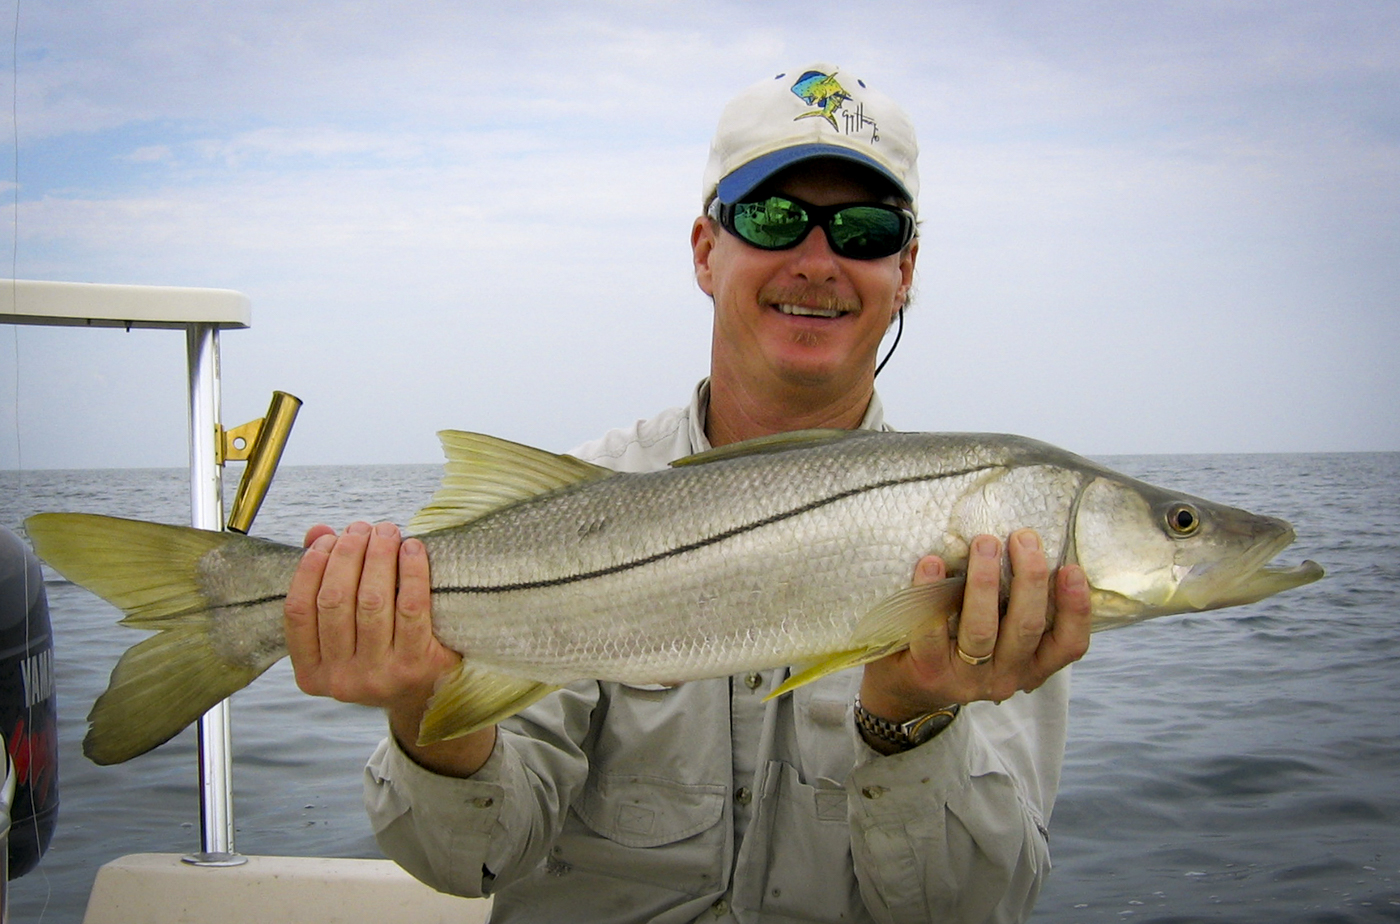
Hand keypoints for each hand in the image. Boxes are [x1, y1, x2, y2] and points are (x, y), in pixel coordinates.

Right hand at [284, 521, 491, 775]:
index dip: (310, 568)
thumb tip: (316, 533)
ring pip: (371, 601)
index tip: (327, 539)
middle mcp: (341, 680)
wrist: (428, 694)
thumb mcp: (344, 629)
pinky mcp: (416, 666)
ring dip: (378, 556)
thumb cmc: (380, 650)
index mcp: (311, 673)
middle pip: (335, 600)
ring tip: (386, 531)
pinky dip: (410, 571)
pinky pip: (411, 607)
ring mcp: (378, 677)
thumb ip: (323, 582)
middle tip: (362, 528)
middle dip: (347, 554)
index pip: (298, 611)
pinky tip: (412, 548)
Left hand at [859, 529, 1091, 723]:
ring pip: (983, 629)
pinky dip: (931, 592)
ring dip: (985, 581)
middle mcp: (1006, 676)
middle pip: (1027, 628)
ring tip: (984, 542)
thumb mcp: (1001, 638)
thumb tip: (1029, 548)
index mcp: (1031, 666)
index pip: (1069, 645)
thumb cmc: (961, 648)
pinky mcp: (931, 672)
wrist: (906, 689)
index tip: (1071, 568)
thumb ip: (1017, 608)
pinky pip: (932, 632)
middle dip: (1029, 578)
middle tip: (1023, 538)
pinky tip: (931, 563)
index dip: (1075, 608)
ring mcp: (968, 678)